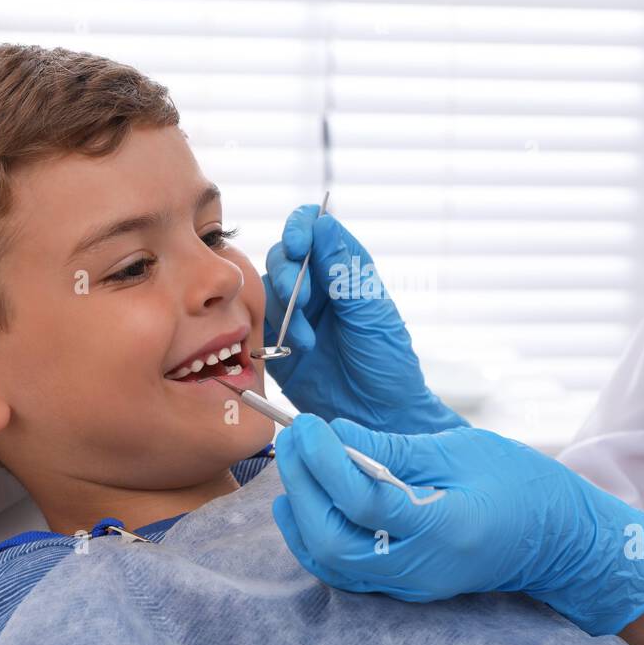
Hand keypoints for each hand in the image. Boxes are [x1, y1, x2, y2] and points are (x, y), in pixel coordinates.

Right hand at [262, 205, 466, 433]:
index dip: (301, 228)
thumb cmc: (388, 366)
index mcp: (346, 271)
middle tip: (304, 303)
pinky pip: (255, 323)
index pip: (316, 230)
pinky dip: (263, 331)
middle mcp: (319, 287)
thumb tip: (324, 225)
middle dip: (288, 275)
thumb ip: (344, 272)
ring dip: (282, 309)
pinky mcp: (277, 343)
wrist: (378, 419)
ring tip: (304, 342)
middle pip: (285, 257)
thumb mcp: (371, 316)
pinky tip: (283, 350)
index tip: (299, 245)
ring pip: (267, 289)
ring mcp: (296, 314)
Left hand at [269, 414, 643, 635]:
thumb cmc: (519, 483)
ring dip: (302, 513)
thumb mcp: (460, 451)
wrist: (558, 539)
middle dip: (304, 487)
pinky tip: (301, 502)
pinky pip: (343, 570)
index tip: (310, 425)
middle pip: (336, 541)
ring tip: (292, 463)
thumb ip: (394, 449)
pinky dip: (314, 537)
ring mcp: (410, 584)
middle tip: (293, 438)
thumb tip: (335, 434)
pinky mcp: (402, 586)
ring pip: (331, 563)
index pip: (366, 502)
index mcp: (446, 529)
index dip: (327, 462)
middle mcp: (422, 568)